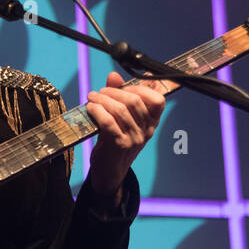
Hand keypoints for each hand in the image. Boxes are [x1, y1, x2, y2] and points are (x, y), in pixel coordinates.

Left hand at [84, 71, 165, 194]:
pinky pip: (108, 121)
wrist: (110, 172)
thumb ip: (119, 96)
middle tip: (100, 92)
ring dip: (102, 99)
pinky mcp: (118, 145)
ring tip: (92, 98)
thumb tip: (114, 75)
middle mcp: (146, 131)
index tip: (124, 86)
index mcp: (151, 123)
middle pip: (134, 101)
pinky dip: (97, 111)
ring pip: (119, 109)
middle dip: (114, 91)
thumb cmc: (115, 142)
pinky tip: (90, 108)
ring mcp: (134, 139)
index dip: (141, 88)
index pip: (158, 100)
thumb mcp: (121, 119)